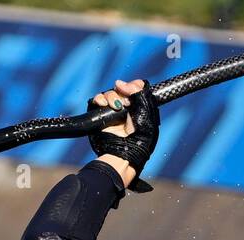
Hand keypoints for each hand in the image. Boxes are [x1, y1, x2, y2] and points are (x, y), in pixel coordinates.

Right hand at [87, 78, 158, 192]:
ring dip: (111, 96)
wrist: (124, 152)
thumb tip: (120, 83)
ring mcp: (112, 112)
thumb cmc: (139, 137)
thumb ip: (139, 93)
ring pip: (109, 94)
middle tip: (125, 103)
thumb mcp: (146, 112)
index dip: (133, 85)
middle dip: (121, 92)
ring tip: (115, 107)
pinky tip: (103, 104)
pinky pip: (97, 100)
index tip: (132, 88)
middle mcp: (126, 109)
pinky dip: (99, 99)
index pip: (135, 88)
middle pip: (120, 89)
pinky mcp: (101, 116)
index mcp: (139, 108)